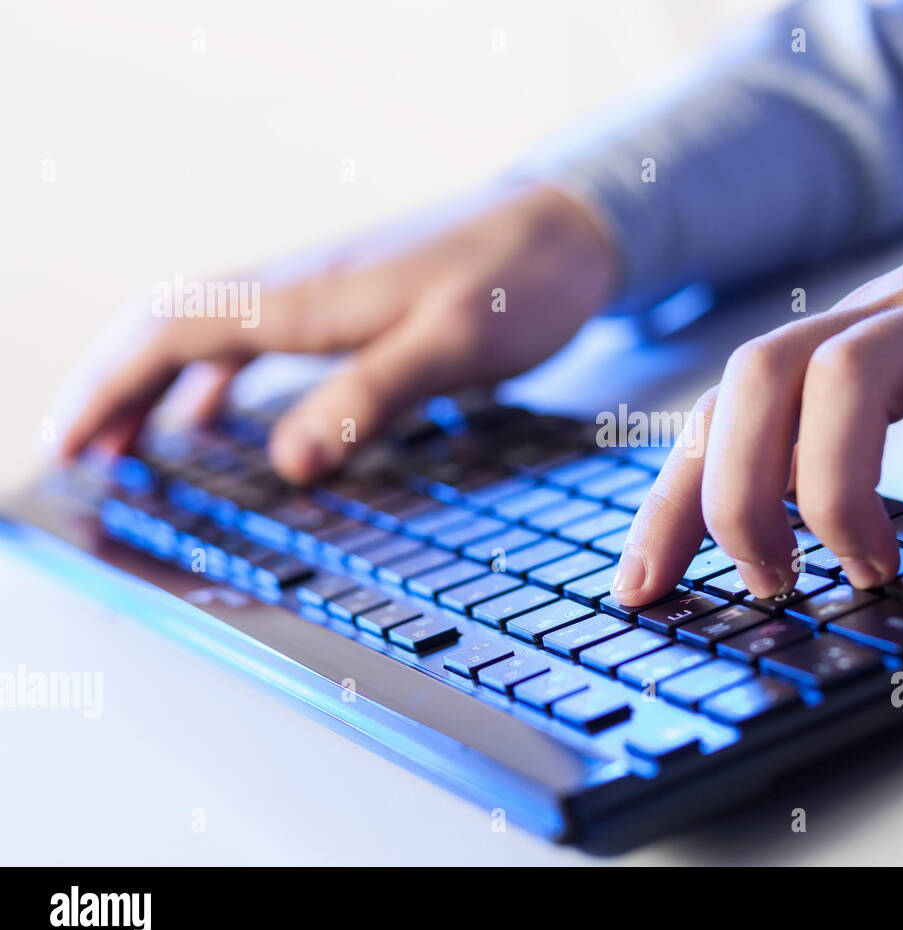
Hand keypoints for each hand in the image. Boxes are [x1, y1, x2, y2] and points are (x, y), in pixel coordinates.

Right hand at [60, 184, 616, 482]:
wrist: (566, 227)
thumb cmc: (518, 284)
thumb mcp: (452, 349)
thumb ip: (372, 399)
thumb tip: (289, 462)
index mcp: (306, 299)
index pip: (171, 332)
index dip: (110, 388)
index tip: (69, 447)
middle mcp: (297, 289)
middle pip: (167, 326)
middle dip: (110, 388)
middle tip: (76, 456)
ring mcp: (318, 293)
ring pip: (202, 332)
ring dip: (151, 386)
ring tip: (124, 448)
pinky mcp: (346, 304)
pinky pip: (250, 339)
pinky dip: (211, 381)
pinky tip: (216, 421)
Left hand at [611, 132, 902, 600]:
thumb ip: (870, 428)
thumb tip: (812, 533)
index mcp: (850, 338)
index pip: (728, 410)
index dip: (670, 500)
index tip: (640, 587)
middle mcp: (886, 320)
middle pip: (757, 381)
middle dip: (732, 496)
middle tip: (767, 583)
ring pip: (843, 381)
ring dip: (830, 494)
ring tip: (860, 571)